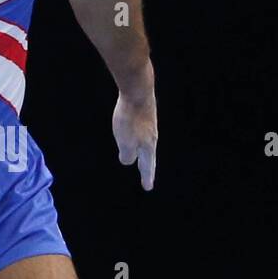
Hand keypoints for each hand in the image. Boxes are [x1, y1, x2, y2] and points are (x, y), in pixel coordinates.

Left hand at [112, 63, 156, 189]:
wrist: (138, 91)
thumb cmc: (131, 118)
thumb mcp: (125, 142)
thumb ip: (127, 155)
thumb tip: (127, 160)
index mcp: (148, 146)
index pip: (147, 166)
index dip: (146, 177)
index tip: (148, 187)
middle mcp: (151, 136)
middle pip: (148, 155)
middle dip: (146, 167)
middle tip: (147, 176)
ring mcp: (149, 123)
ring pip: (146, 142)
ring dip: (142, 152)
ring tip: (141, 157)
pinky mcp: (145, 112)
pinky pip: (142, 129)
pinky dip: (139, 137)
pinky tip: (136, 133)